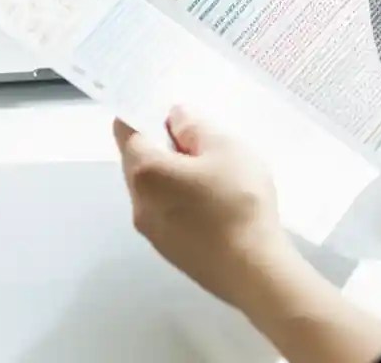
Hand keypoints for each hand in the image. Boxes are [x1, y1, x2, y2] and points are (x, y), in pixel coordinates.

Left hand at [113, 108, 293, 311]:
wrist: (254, 271)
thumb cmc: (238, 203)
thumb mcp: (225, 148)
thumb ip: (194, 126)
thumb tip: (174, 117)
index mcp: (145, 171)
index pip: (125, 130)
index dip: (142, 112)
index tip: (166, 108)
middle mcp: (138, 202)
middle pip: (137, 160)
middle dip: (160, 144)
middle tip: (197, 138)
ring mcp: (151, 231)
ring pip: (152, 189)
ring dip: (172, 173)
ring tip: (211, 171)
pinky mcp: (169, 250)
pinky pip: (165, 212)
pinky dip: (179, 198)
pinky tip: (213, 202)